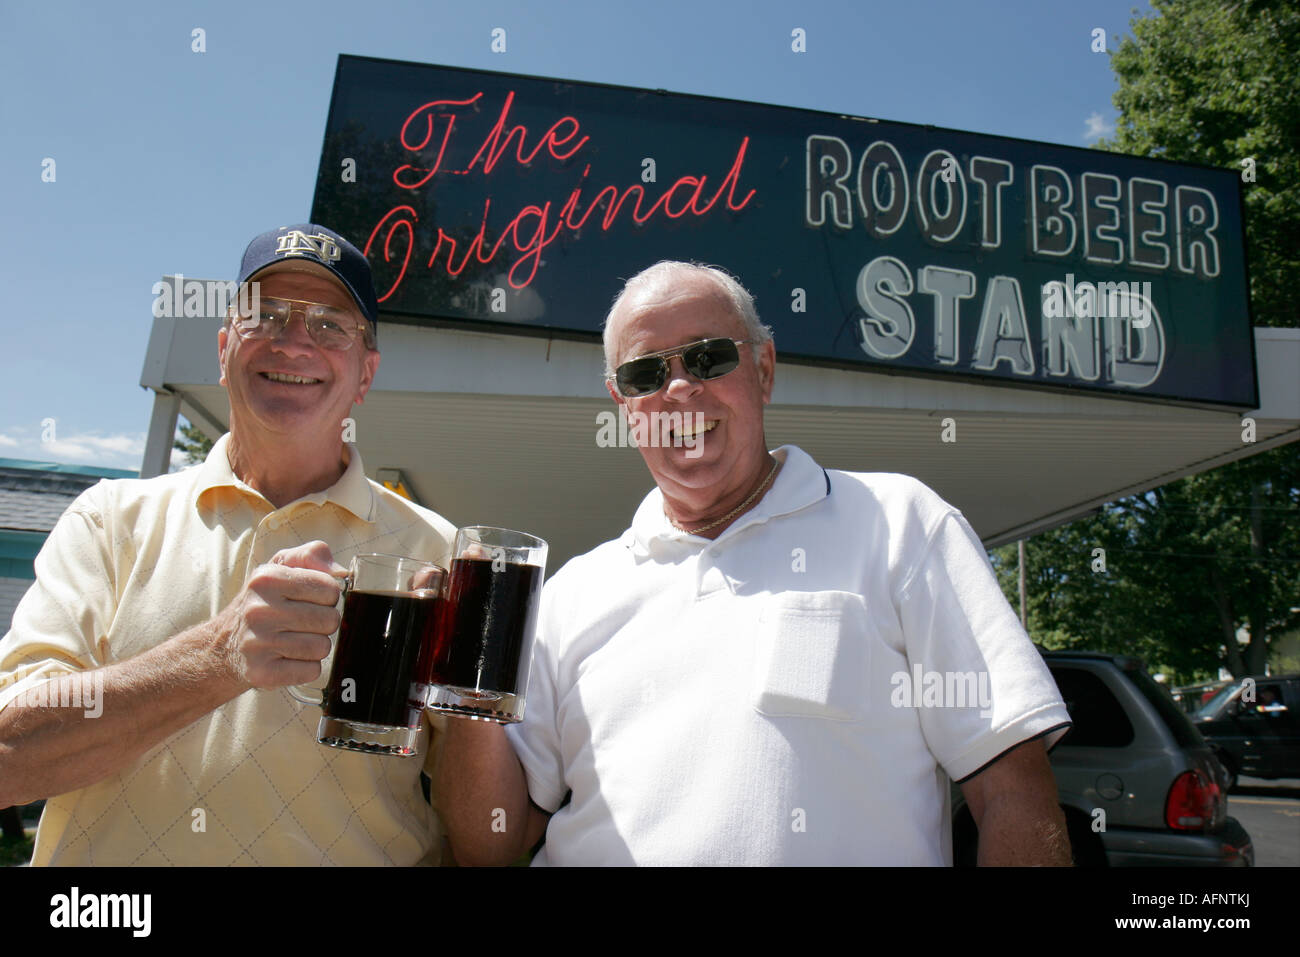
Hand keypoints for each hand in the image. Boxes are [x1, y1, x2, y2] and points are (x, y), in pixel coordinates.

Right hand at [216, 541, 348, 688]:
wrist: (223, 646)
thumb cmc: (264, 602)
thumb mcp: (281, 567)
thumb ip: (313, 555)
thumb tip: (340, 572)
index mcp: (266, 579)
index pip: (329, 588)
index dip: (327, 596)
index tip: (311, 600)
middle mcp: (258, 610)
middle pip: (330, 620)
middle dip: (323, 622)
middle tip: (303, 623)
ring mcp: (257, 643)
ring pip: (322, 647)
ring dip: (316, 646)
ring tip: (294, 640)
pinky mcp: (260, 672)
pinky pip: (311, 671)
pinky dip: (307, 667)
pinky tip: (289, 659)